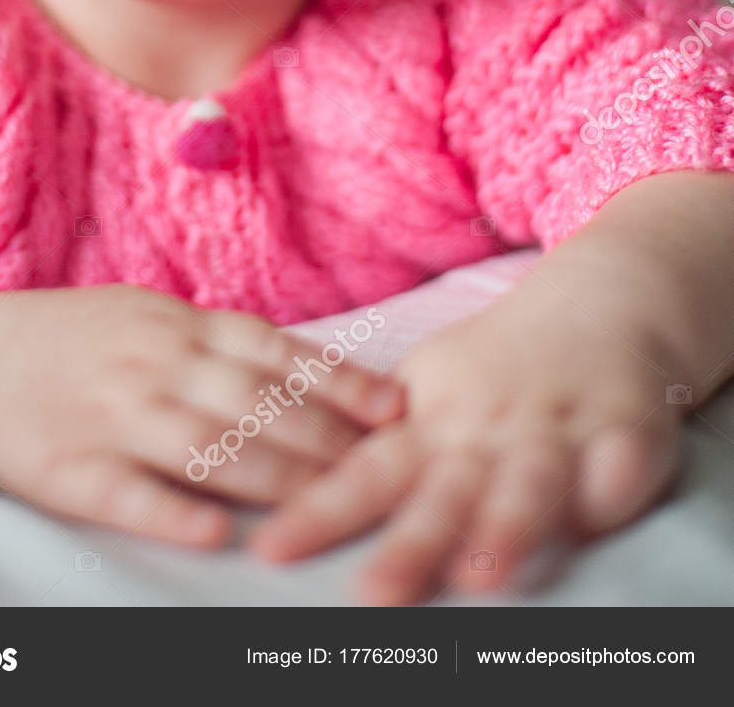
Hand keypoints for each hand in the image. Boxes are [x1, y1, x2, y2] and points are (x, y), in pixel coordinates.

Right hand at [0, 283, 403, 548]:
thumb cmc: (78, 344)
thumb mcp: (152, 321)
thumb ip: (225, 345)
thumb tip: (319, 371)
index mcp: (176, 327)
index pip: (274, 353)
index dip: (337, 382)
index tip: (394, 410)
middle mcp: (152, 364)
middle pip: (253, 404)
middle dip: (323, 441)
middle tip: (384, 476)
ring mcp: (109, 415)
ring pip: (204, 446)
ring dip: (271, 477)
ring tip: (326, 507)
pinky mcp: (66, 467)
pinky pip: (125, 494)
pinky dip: (171, 513)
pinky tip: (214, 536)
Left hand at [248, 286, 686, 603]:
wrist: (599, 305)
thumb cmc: (499, 366)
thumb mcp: (427, 390)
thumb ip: (376, 445)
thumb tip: (289, 478)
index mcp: (434, 423)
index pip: (367, 471)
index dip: (320, 510)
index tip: (272, 549)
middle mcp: (490, 429)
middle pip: (445, 493)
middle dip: (411, 546)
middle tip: (373, 595)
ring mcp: (558, 430)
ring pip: (530, 483)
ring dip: (507, 524)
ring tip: (482, 575)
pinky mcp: (627, 430)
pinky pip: (620, 467)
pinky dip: (610, 491)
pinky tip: (597, 516)